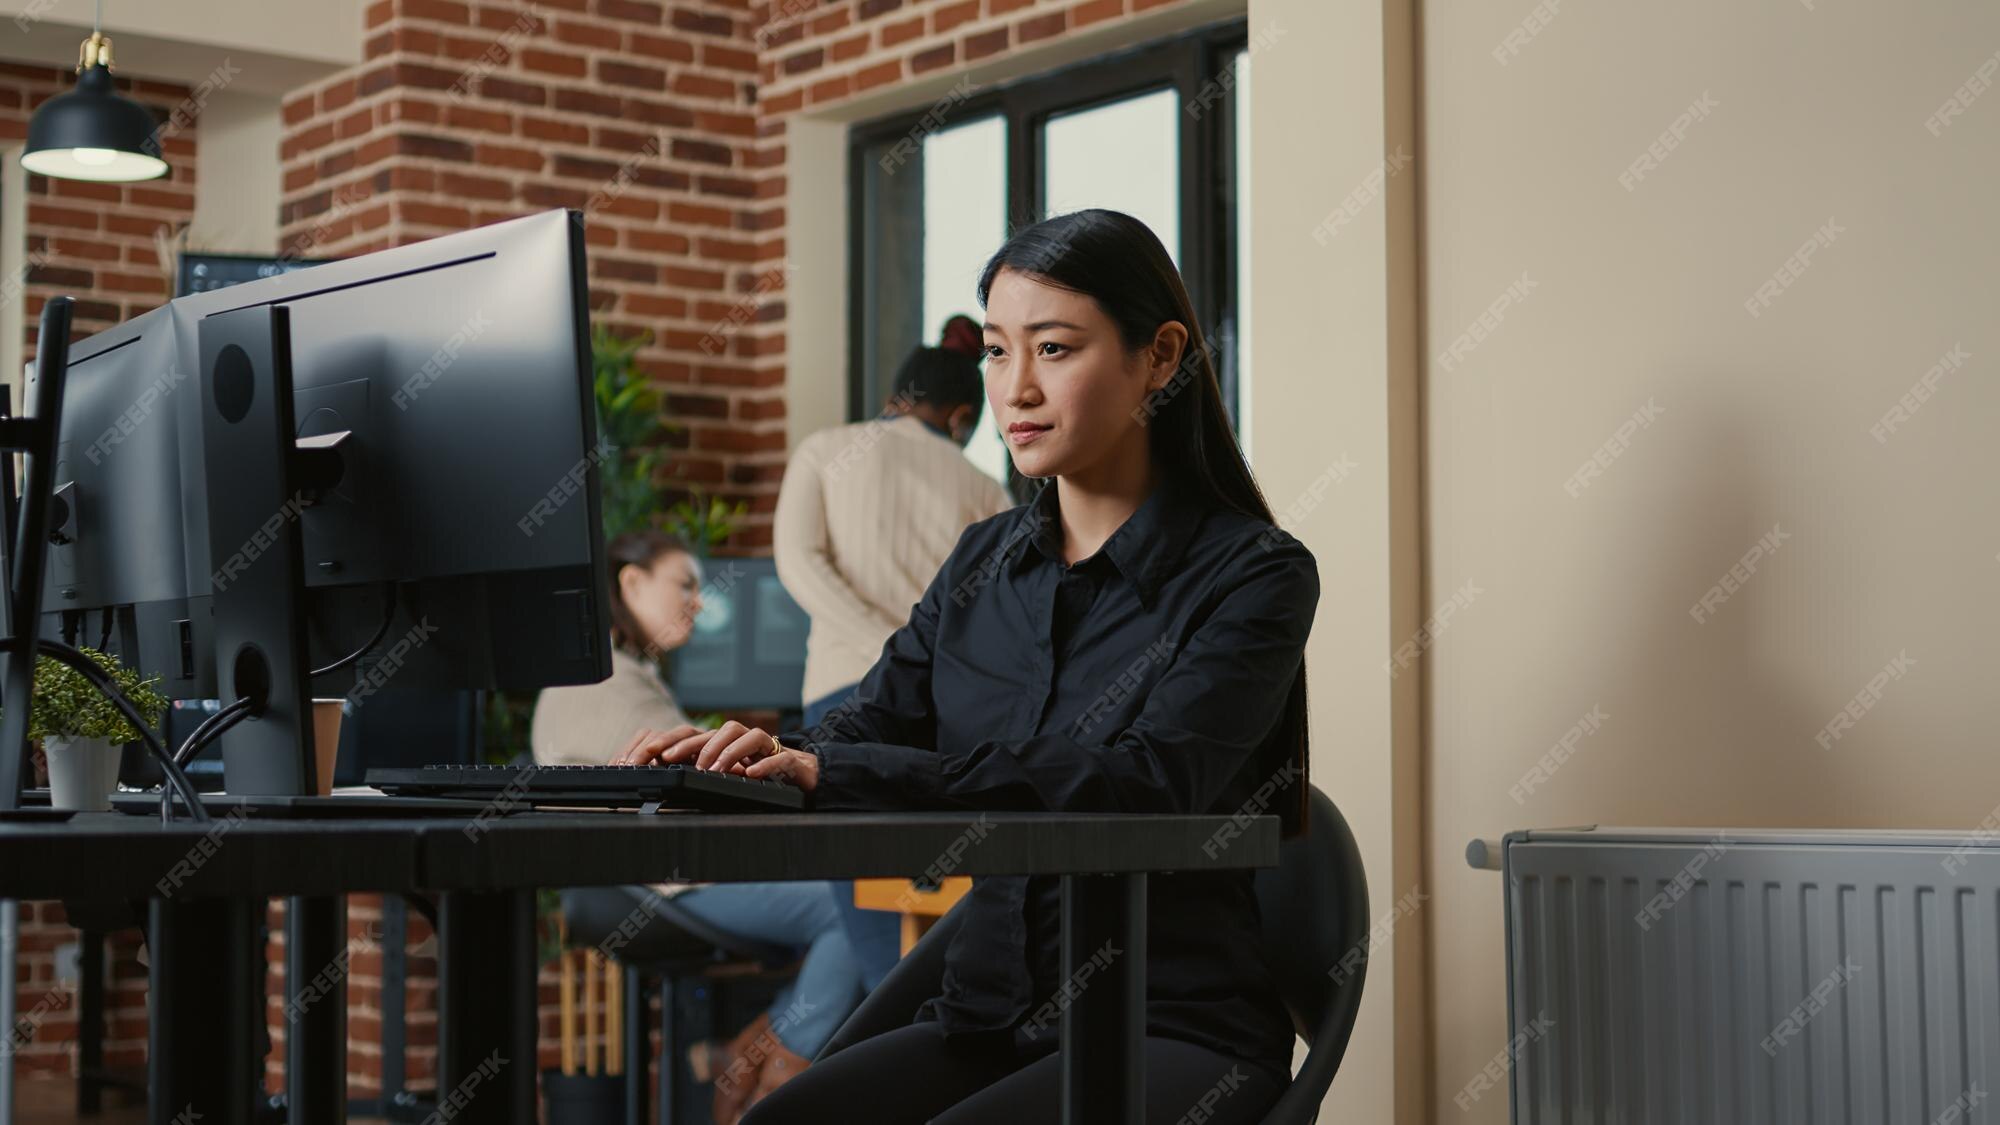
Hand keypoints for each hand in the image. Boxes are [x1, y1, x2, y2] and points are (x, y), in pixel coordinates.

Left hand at [612, 721, 817, 791]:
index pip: (704, 736)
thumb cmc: (767, 777)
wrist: (808, 779)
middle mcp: (750, 741)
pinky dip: (765, 764)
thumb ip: (712, 773)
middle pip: (722, 730)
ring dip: (728, 751)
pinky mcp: (791, 761)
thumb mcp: (734, 777)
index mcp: (734, 745)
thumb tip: (677, 779)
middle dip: (695, 744)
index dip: (680, 741)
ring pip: (749, 735)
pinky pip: (778, 757)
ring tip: (713, 769)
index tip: (657, 755)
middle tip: (674, 758)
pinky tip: (752, 774)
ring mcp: (771, 748)